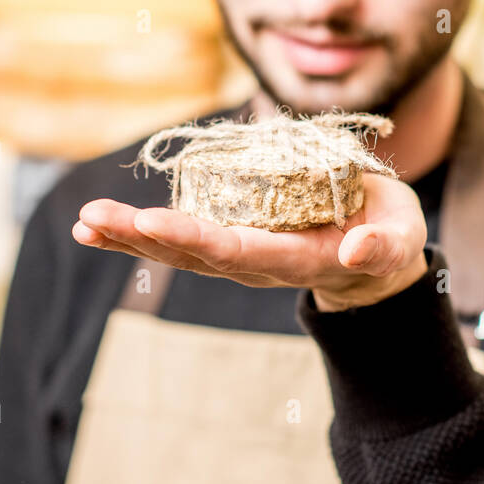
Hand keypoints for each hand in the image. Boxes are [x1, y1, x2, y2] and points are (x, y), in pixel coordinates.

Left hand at [73, 172, 428, 310]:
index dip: (195, 237)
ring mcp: (238, 256)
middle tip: (95, 219)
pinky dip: (132, 235)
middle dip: (141, 237)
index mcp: (297, 258)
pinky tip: (93, 226)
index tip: (153, 222)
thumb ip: (384, 245)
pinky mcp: (227, 242)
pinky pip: (175, 241)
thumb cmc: (389, 236)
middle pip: (193, 254)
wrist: (372, 252)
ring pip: (176, 251)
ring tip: (83, 222)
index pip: (240, 250)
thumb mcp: (401, 237)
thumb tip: (358, 248)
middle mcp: (257, 263)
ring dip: (126, 238)